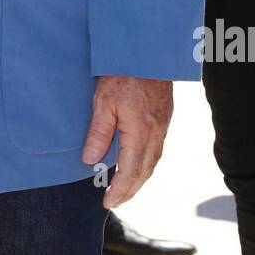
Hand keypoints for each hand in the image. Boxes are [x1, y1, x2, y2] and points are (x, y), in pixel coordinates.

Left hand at [81, 75, 172, 207]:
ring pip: (153, 162)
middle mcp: (156, 133)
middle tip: (115, 201)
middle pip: (145, 172)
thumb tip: (90, 161)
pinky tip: (138, 163)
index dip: (119, 190)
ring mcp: (163, 126)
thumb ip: (98, 133)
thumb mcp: (103, 102)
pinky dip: (146, 163)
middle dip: (130, 190)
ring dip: (140, 179)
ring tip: (125, 188)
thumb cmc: (123, 74)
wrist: (147, 51)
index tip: (107, 202)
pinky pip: (157, 149)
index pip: (130, 172)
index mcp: (140, 132)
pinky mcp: (164, 118)